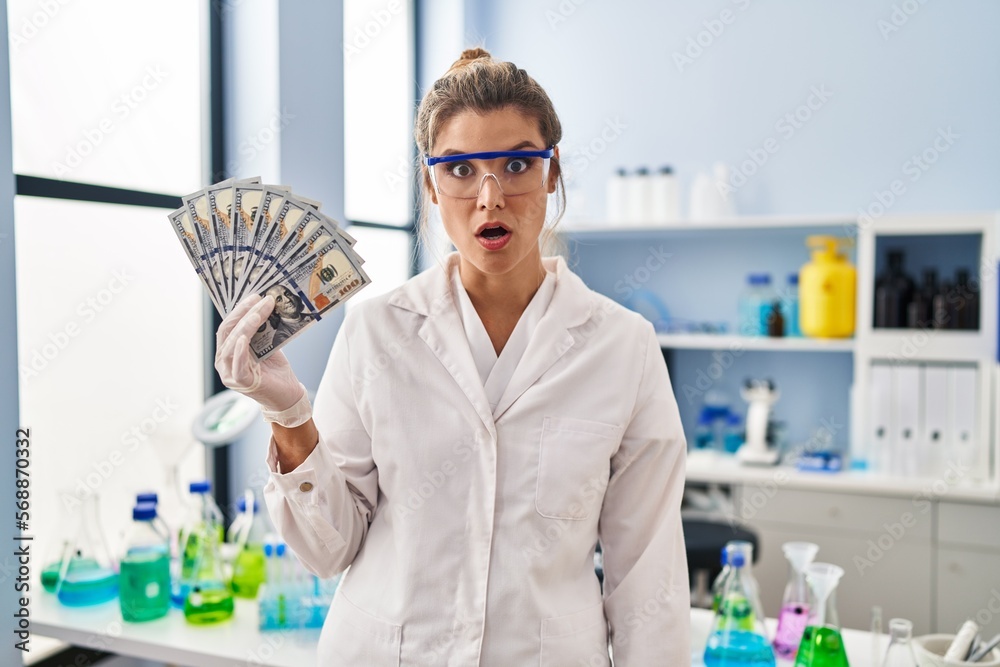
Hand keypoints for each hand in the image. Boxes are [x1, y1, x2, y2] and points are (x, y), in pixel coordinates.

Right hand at [215, 294, 305, 412]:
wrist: (287, 394)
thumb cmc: (276, 369)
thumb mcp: (267, 345)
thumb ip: (261, 330)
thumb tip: (266, 305)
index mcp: (228, 351)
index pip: (228, 326)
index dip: (239, 309)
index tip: (255, 296)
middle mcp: (224, 362)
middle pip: (228, 332)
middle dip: (244, 313)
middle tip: (261, 299)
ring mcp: (230, 373)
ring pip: (232, 345)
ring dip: (247, 325)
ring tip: (260, 312)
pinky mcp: (242, 382)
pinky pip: (237, 364)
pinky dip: (240, 350)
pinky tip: (245, 338)